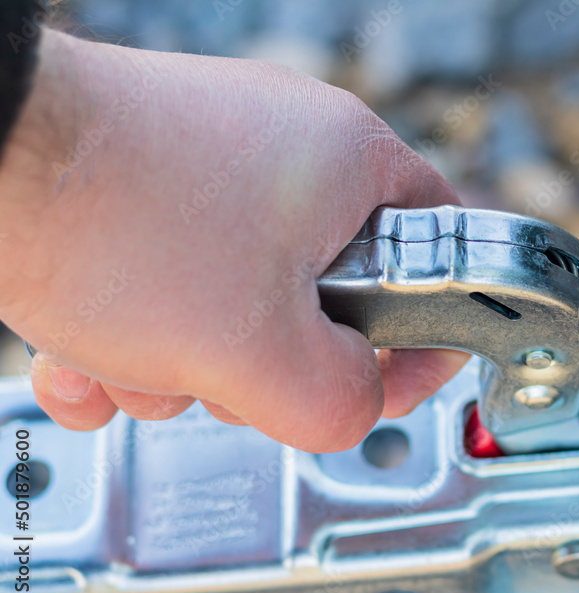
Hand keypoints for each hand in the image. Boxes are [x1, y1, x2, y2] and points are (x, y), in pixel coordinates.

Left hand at [0, 29, 468, 451]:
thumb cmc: (113, 223)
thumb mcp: (261, 353)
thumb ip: (340, 402)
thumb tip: (353, 407)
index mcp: (350, 163)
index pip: (439, 251)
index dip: (425, 334)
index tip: (393, 383)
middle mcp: (286, 149)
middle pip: (329, 293)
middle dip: (271, 361)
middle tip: (233, 372)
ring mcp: (210, 164)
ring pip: (239, 300)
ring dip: (184, 358)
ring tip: (132, 353)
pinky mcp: (143, 183)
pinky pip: (172, 282)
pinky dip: (133, 333)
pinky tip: (88, 349)